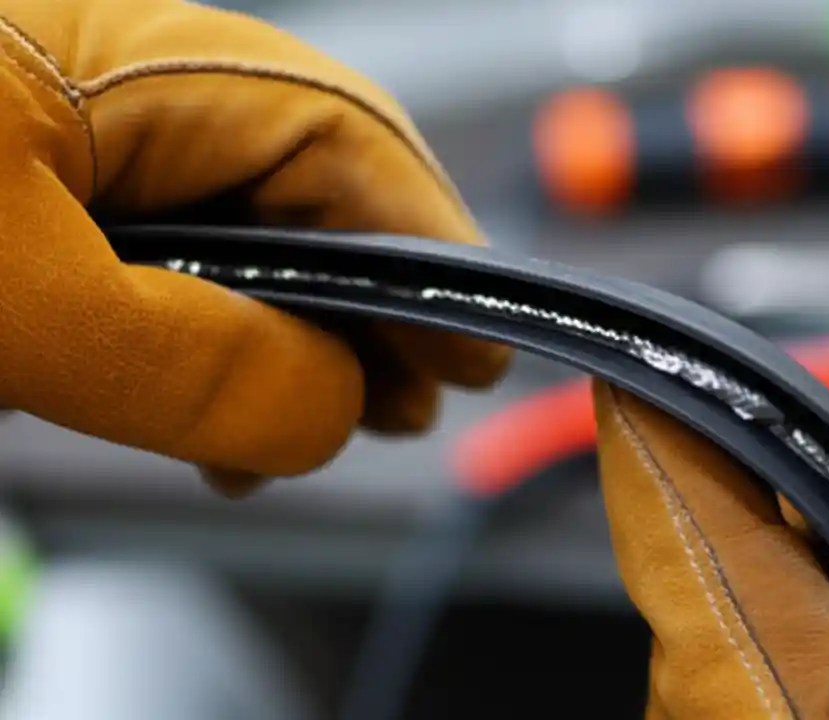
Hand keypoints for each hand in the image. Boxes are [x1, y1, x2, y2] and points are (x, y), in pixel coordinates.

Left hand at [0, 0, 507, 492]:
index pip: (345, 139)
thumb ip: (191, 364)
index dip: (427, 256)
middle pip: (306, 191)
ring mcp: (80, 139)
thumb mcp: (13, 303)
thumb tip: (334, 410)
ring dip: (276, 347)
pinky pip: (156, 266)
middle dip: (360, 315)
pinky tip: (190, 419)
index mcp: (137, 58)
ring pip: (235, 238)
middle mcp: (126, 82)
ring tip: (276, 443)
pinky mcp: (45, 195)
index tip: (471, 356)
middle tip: (389, 414)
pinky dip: (193, 348)